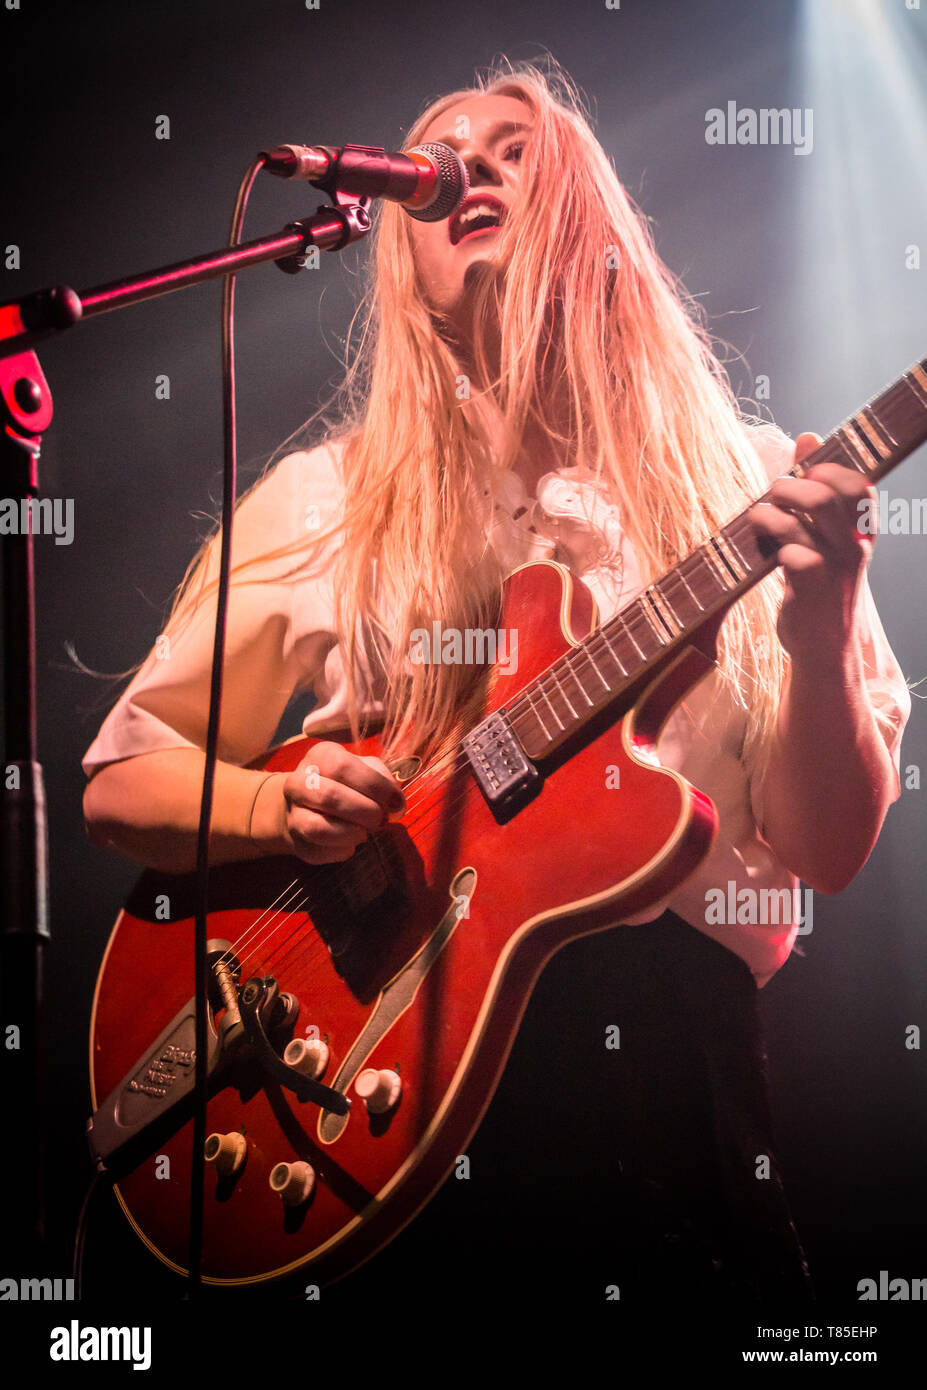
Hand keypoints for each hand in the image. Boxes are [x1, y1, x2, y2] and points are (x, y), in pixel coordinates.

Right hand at [255, 741, 405, 863]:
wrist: (303, 805)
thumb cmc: (344, 783)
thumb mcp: (364, 769)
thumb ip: (382, 779)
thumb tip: (395, 804)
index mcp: (319, 757)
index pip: (343, 767)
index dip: (375, 786)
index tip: (396, 803)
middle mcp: (298, 783)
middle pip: (329, 796)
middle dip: (364, 811)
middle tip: (380, 819)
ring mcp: (293, 814)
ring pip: (317, 828)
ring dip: (351, 833)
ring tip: (364, 832)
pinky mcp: (296, 842)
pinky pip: (319, 852)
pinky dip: (342, 850)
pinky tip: (351, 842)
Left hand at [746, 432, 875, 664]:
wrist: (826, 647)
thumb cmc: (822, 582)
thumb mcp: (826, 535)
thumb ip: (817, 486)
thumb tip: (808, 436)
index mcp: (862, 530)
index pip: (858, 484)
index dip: (826, 469)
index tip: (804, 475)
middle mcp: (853, 546)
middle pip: (824, 496)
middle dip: (787, 487)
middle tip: (771, 496)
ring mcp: (833, 570)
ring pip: (801, 522)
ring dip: (768, 514)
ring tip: (757, 519)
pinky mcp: (810, 591)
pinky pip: (791, 556)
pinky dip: (769, 547)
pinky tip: (761, 553)